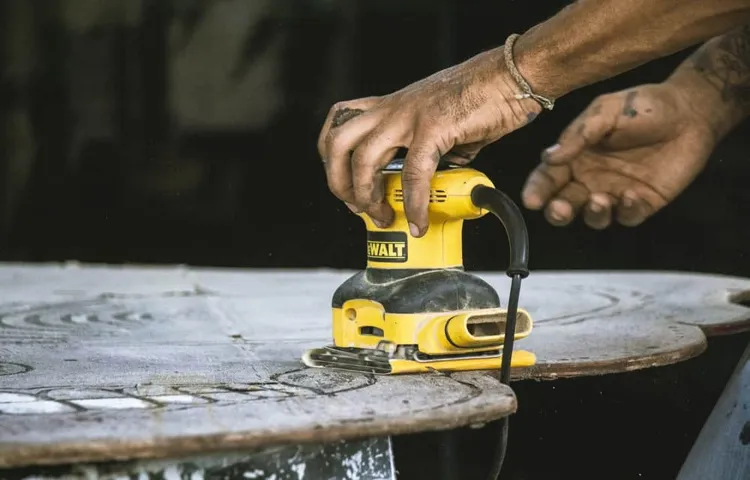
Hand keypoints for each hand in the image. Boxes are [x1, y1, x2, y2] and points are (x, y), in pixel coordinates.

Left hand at [317, 48, 541, 236]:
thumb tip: (432, 182)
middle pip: (337, 143)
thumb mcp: (441, 124)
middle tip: (357, 208)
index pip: (338, 127)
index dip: (333, 164)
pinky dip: (414, 203)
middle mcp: (393, 109)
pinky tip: (420, 219)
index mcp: (391, 106)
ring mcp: (410, 116)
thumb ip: (430, 151)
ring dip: (367, 196)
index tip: (349, 191)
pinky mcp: (434, 126)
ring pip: (363, 158)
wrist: (513, 75)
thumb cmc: (484, 95)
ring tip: (384, 217)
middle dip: (338, 183)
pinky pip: (413, 173)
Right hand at [521, 83, 716, 228]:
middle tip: (559, 209)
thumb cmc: (644, 107)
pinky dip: (626, 212)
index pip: (548, 177)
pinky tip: (631, 196)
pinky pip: (627, 217)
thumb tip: (549, 157)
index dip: (537, 190)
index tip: (531, 200)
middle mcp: (590, 179)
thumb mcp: (606, 111)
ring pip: (593, 216)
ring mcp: (615, 193)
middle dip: (558, 211)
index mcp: (575, 156)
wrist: (691, 112)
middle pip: (564, 203)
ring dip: (592, 214)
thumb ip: (579, 134)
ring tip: (600, 200)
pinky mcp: (642, 203)